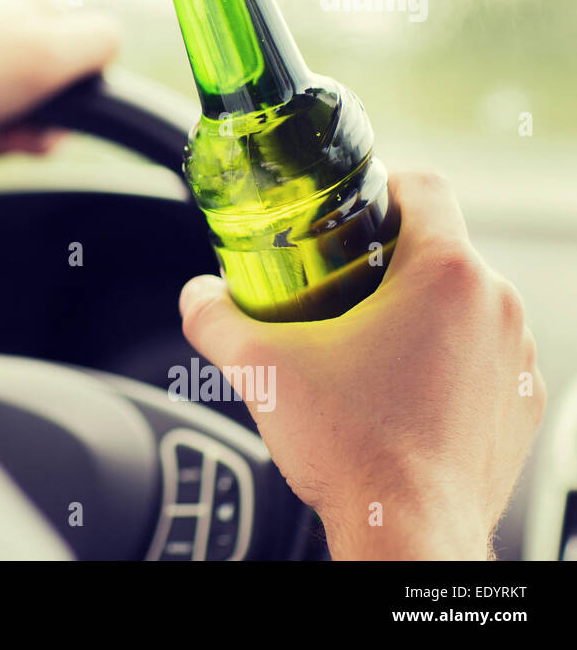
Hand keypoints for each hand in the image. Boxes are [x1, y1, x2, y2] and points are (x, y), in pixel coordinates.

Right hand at [177, 171, 545, 559]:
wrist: (407, 535)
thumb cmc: (353, 451)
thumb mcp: (260, 367)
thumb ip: (213, 317)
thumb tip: (197, 295)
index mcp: (445, 274)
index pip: (422, 183)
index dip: (377, 182)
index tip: (347, 206)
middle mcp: (495, 306)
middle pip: (440, 244)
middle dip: (386, 255)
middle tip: (334, 281)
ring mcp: (516, 357)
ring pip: (464, 301)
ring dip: (419, 308)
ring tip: (365, 341)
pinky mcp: (521, 402)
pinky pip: (483, 354)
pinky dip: (446, 358)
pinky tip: (398, 387)